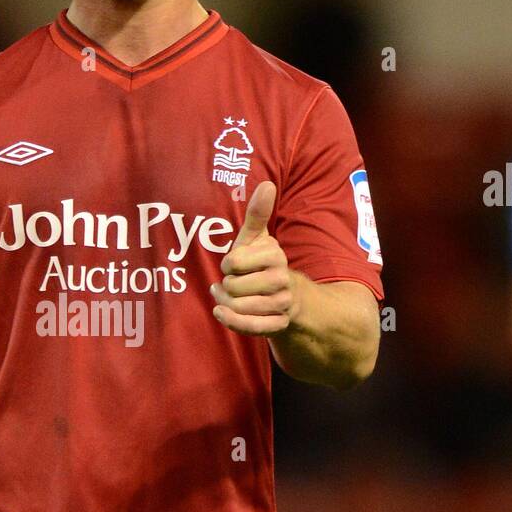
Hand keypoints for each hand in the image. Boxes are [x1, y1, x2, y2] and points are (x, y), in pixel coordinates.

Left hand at [210, 180, 295, 336]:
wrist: (290, 295)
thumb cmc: (263, 264)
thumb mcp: (258, 238)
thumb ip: (257, 214)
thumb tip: (267, 184)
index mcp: (275, 256)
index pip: (232, 262)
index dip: (228, 264)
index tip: (235, 264)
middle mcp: (281, 280)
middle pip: (233, 287)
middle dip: (226, 285)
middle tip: (233, 282)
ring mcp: (281, 304)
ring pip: (238, 307)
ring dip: (225, 302)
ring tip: (226, 296)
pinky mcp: (278, 324)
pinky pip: (250, 327)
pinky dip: (232, 321)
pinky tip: (221, 312)